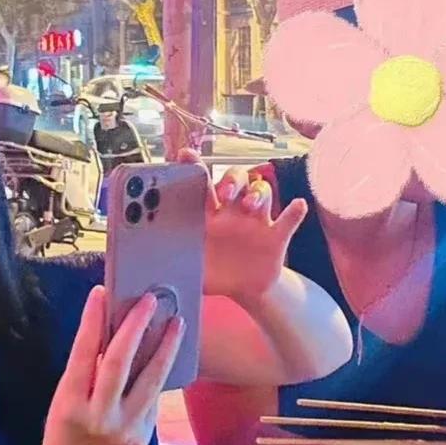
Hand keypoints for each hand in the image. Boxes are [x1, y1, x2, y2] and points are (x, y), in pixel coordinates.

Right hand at [41, 286, 183, 444]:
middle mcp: (98, 418)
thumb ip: (85, 370)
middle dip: (135, 328)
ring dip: (165, 349)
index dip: (92, 321)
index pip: (83, 354)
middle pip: (119, 365)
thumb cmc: (63, 430)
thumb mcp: (64, 399)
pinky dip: (159, 374)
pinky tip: (167, 354)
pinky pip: (153, 399)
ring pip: (150, 382)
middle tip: (149, 300)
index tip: (102, 291)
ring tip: (176, 322)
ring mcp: (125, 430)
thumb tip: (111, 328)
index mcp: (70, 404)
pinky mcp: (144, 437)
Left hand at [183, 154, 306, 303]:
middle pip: (235, 180)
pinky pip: (288, 220)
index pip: (202, 185)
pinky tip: (297, 205)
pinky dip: (293, 212)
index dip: (195, 167)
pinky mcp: (276, 236)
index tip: (185, 154)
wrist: (246, 290)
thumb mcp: (193, 270)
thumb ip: (174, 266)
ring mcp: (257, 221)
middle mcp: (233, 211)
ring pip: (261, 193)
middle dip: (231, 181)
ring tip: (250, 206)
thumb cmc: (216, 274)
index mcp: (209, 216)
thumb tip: (148, 273)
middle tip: (226, 192)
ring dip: (257, 195)